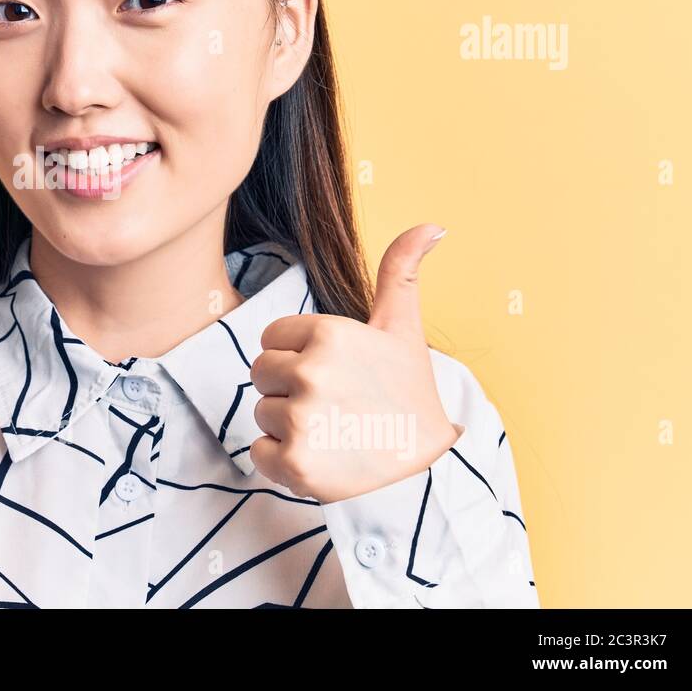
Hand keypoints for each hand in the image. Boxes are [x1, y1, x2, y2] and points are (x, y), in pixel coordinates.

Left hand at [248, 224, 460, 502]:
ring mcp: (302, 420)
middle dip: (289, 388)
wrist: (428, 460)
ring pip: (262, 412)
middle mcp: (311, 374)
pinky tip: (322, 455)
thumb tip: (432, 225)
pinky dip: (282, 460)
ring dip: (289, 425)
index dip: (297, 355)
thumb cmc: (407, 387)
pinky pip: (259, 452)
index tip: (333, 371)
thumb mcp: (400, 326)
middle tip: (333, 402)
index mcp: (327, 334)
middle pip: (262, 374)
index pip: (271, 338)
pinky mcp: (295, 465)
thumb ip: (400, 272)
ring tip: (333, 429)